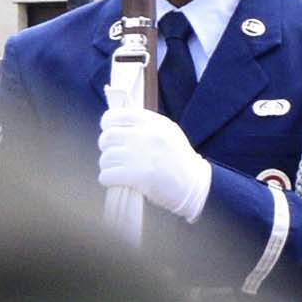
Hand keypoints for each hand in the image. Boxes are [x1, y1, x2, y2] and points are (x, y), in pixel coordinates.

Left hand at [95, 108, 211, 225]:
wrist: (195, 185)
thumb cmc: (179, 159)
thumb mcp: (168, 132)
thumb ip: (145, 125)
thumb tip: (116, 123)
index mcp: (152, 123)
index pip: (116, 116)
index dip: (107, 124)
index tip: (109, 132)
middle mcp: (145, 136)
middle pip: (107, 137)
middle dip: (107, 148)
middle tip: (114, 156)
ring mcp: (141, 156)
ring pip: (106, 158)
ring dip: (107, 166)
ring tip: (116, 170)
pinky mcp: (138, 176)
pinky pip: (107, 175)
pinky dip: (107, 179)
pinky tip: (116, 181)